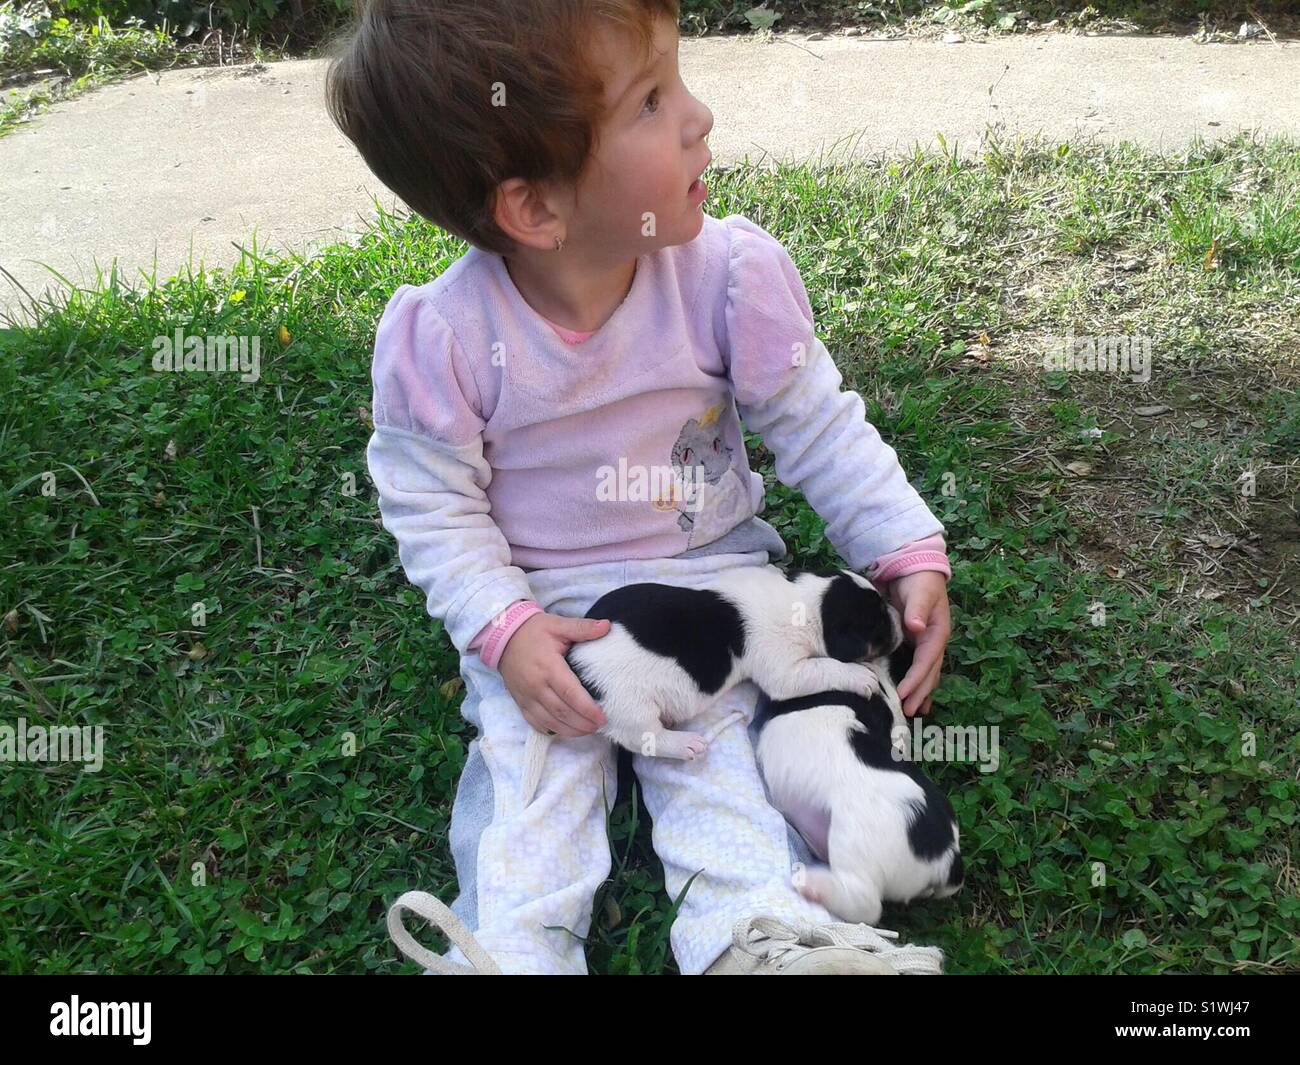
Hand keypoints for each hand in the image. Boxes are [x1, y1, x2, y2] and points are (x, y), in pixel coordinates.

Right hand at [497, 612, 610, 737]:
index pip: (570, 693)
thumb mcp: (558, 625)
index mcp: (548, 667)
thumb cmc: (534, 631)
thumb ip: (583, 628)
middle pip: (562, 712)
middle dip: (583, 723)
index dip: (588, 709)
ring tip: (589, 730)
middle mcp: (536, 686)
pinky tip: (567, 731)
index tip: (603, 717)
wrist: (503, 638)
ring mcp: (527, 697)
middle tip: (600, 726)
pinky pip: (536, 724)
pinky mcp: (521, 703)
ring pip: (550, 722)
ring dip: (571, 731)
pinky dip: (553, 731)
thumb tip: (607, 626)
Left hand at [886, 571, 950, 717]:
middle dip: (920, 693)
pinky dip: (915, 682)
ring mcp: (925, 643)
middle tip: (907, 713)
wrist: (915, 567)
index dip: (916, 679)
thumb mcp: (919, 591)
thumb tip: (916, 627)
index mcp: (938, 632)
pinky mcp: (914, 642)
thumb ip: (917, 608)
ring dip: (921, 692)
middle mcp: (933, 641)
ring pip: (925, 673)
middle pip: (929, 672)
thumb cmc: (919, 579)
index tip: (903, 694)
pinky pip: (916, 666)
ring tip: (913, 712)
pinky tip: (911, 696)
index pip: (926, 661)